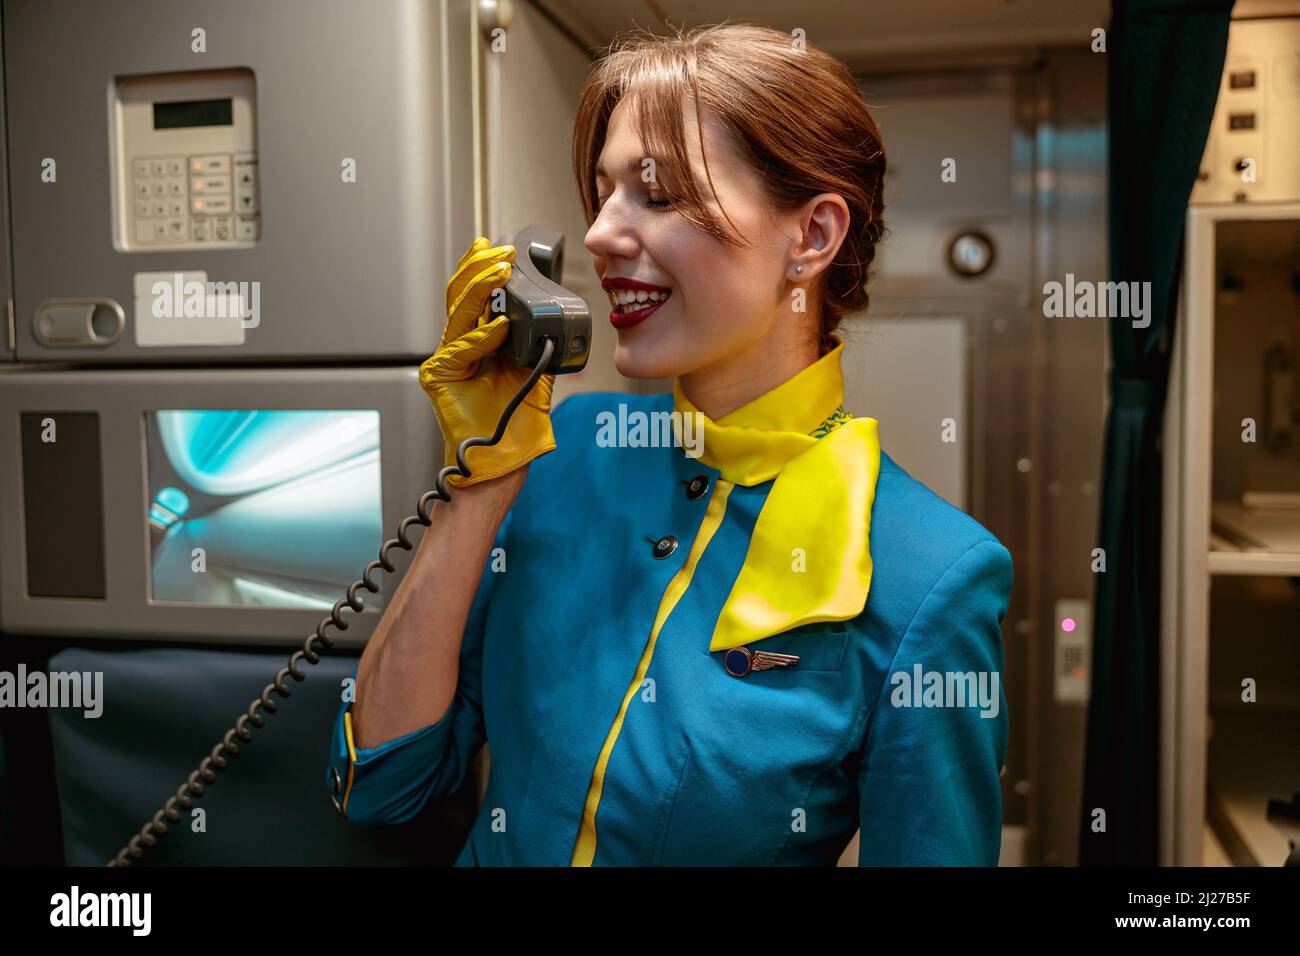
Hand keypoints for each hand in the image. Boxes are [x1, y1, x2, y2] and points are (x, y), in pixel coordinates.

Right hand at [419, 237, 556, 487]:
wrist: (502, 458)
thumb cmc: (515, 425)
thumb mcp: (536, 374)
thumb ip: (537, 346)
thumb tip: (553, 321)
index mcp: (480, 343)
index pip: (477, 298)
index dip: (483, 270)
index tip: (498, 249)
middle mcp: (460, 348)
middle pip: (461, 297)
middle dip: (479, 269)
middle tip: (499, 252)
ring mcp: (446, 361)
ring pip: (458, 314)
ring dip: (480, 289)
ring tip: (500, 272)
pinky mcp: (438, 377)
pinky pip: (461, 348)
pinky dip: (482, 335)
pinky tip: (499, 325)